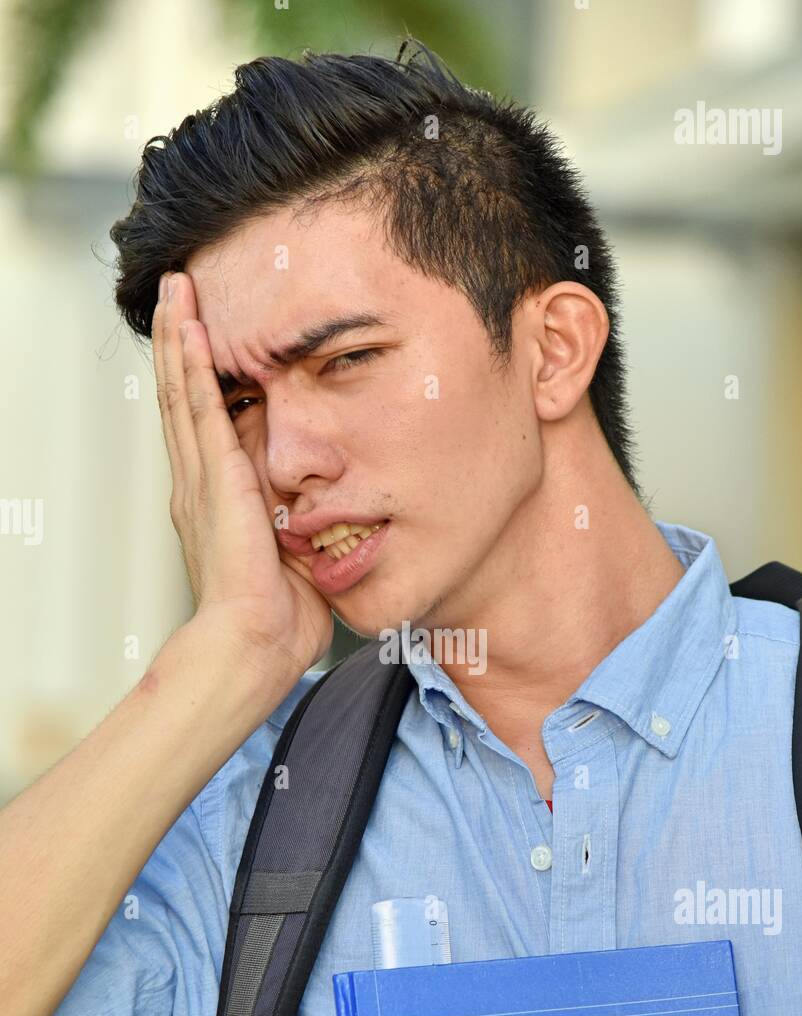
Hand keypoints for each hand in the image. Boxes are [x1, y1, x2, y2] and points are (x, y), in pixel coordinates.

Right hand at [152, 271, 333, 692]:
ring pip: (184, 391)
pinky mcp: (215, 482)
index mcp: (215, 501)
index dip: (201, 377)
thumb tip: (328, 509)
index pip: (205, 424)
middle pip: (183, 395)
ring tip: (179, 289)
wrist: (254, 646)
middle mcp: (198, 484)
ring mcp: (201, 480)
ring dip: (182, 338)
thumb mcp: (294, 555)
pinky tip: (193, 329)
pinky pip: (201, 411)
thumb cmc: (279, 618)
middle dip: (183, 341)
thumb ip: (300, 523)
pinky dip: (195, 367)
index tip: (207, 337)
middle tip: (181, 291)